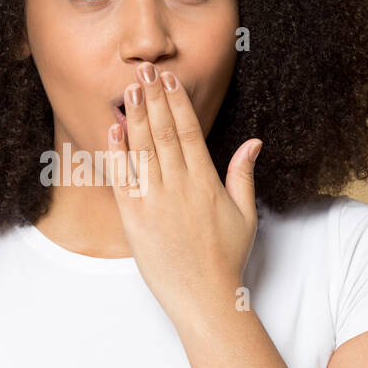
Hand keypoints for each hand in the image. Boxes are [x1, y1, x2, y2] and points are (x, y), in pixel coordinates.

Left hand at [108, 63, 261, 326]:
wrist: (205, 297)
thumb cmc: (227, 258)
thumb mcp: (246, 214)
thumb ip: (243, 174)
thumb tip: (254, 141)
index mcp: (206, 181)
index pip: (189, 130)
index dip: (177, 101)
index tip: (169, 79)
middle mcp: (179, 185)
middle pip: (164, 131)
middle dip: (152, 98)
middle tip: (144, 70)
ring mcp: (154, 200)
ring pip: (143, 149)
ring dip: (135, 116)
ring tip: (129, 89)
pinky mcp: (134, 218)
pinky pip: (122, 178)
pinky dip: (117, 152)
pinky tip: (113, 129)